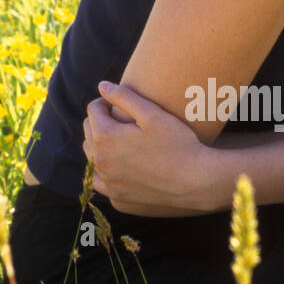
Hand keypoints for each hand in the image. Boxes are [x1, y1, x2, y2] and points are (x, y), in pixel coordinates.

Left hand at [82, 81, 210, 215]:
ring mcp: (108, 183)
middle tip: (122, 120)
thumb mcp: (152, 113)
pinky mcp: (117, 198)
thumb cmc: (177, 143)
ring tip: (121, 141)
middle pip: (88, 133)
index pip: (93, 110)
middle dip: (101, 122)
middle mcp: (100, 162)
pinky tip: (119, 166)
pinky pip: (100, 182)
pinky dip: (105, 172)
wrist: (195, 180)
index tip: (120, 103)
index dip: (107, 102)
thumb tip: (101, 86)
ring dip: (100, 146)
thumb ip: (124, 96)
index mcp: (105, 137)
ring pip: (91, 157)